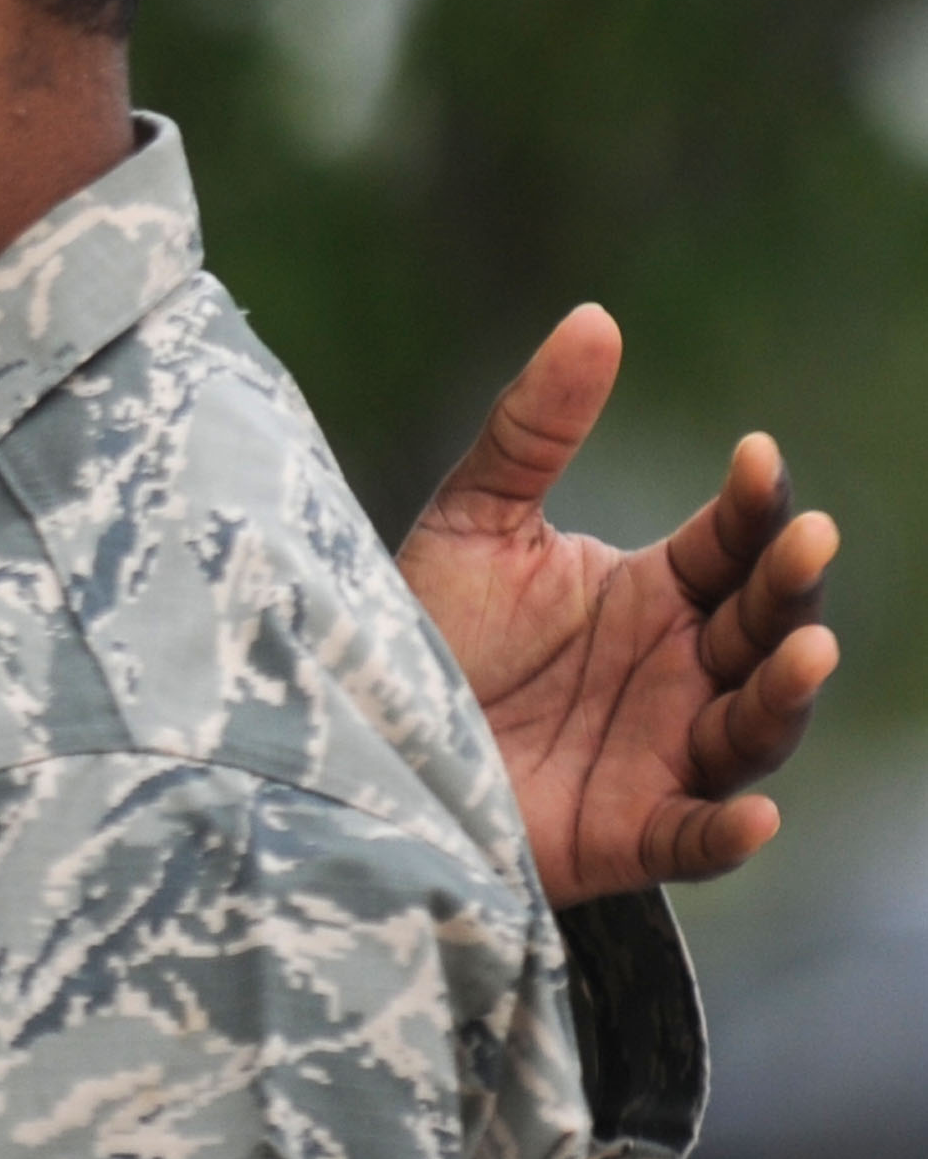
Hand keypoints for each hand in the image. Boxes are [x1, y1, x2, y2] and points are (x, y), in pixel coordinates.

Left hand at [396, 303, 837, 902]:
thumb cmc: (421, 634)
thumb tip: (596, 317)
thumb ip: (533, 431)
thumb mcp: (472, 524)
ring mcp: (661, 756)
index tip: (753, 455)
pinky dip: (727, 833)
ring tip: (806, 649)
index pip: (729, 545)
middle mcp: (677, 673)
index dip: (752, 504)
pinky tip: (752, 817)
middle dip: (788, 585)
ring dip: (785, 693)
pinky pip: (693, 841)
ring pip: (753, 729)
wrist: (352, 740)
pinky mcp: (626, 835)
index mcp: (654, 596)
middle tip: (804, 537)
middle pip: (761, 627)